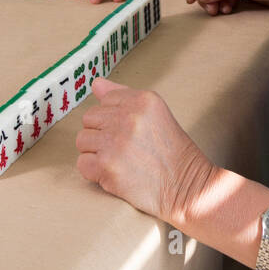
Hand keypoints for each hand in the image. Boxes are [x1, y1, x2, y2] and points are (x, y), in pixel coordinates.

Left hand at [75, 77, 215, 223]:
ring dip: (96, 153)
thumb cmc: (171, 152)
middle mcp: (128, 117)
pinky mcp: (107, 166)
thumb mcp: (155, 113)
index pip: (104, 100)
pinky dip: (94, 172)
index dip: (113, 119)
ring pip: (82, 140)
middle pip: (89, 119)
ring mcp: (116, 142)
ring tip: (119, 161)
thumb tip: (96, 83)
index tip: (128, 132)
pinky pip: (82, 163)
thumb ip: (124, 95)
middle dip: (101, 134)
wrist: (186, 186)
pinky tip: (114, 173)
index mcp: (142, 100)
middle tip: (123, 149)